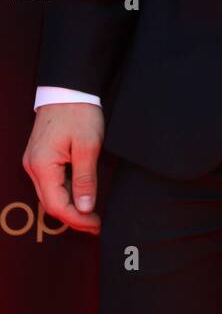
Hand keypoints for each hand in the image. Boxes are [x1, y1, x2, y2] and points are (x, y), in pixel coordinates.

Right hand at [22, 103, 104, 234]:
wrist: (68, 89)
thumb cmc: (79, 113)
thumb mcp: (88, 146)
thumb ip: (85, 179)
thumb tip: (85, 208)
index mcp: (42, 166)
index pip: (57, 205)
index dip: (77, 219)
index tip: (96, 225)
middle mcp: (33, 167)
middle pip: (50, 204)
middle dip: (74, 217)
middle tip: (96, 225)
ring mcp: (35, 162)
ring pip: (49, 195)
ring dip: (69, 207)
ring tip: (91, 215)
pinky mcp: (40, 158)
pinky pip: (50, 184)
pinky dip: (65, 194)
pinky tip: (80, 197)